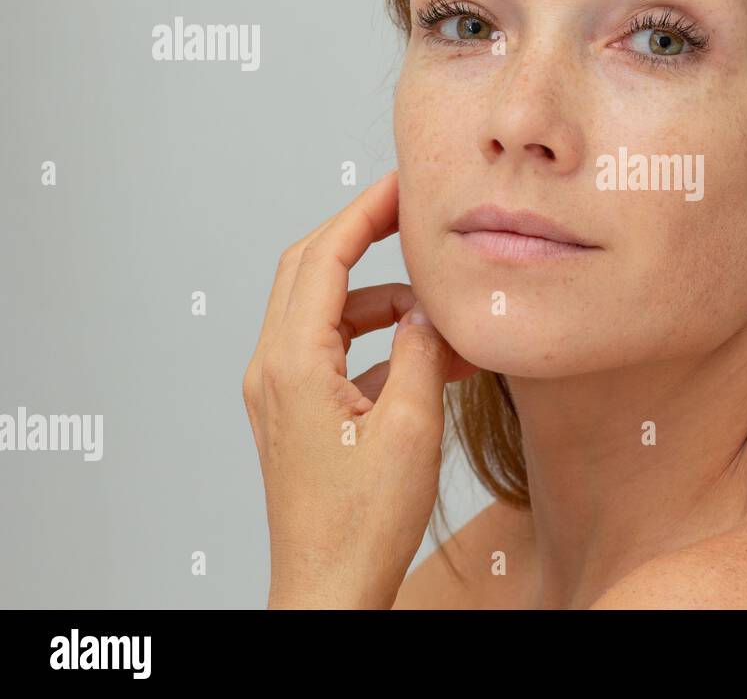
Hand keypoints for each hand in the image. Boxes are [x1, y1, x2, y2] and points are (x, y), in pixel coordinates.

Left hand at [241, 170, 476, 607]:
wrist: (328, 591)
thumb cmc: (361, 523)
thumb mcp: (411, 426)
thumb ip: (422, 349)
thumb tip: (429, 305)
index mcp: (292, 363)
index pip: (323, 257)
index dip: (364, 212)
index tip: (403, 185)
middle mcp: (273, 368)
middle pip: (311, 271)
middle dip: (363, 237)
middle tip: (414, 217)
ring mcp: (280, 391)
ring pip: (327, 311)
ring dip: (383, 300)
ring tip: (442, 314)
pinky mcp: (296, 413)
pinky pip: (335, 350)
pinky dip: (378, 340)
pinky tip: (427, 359)